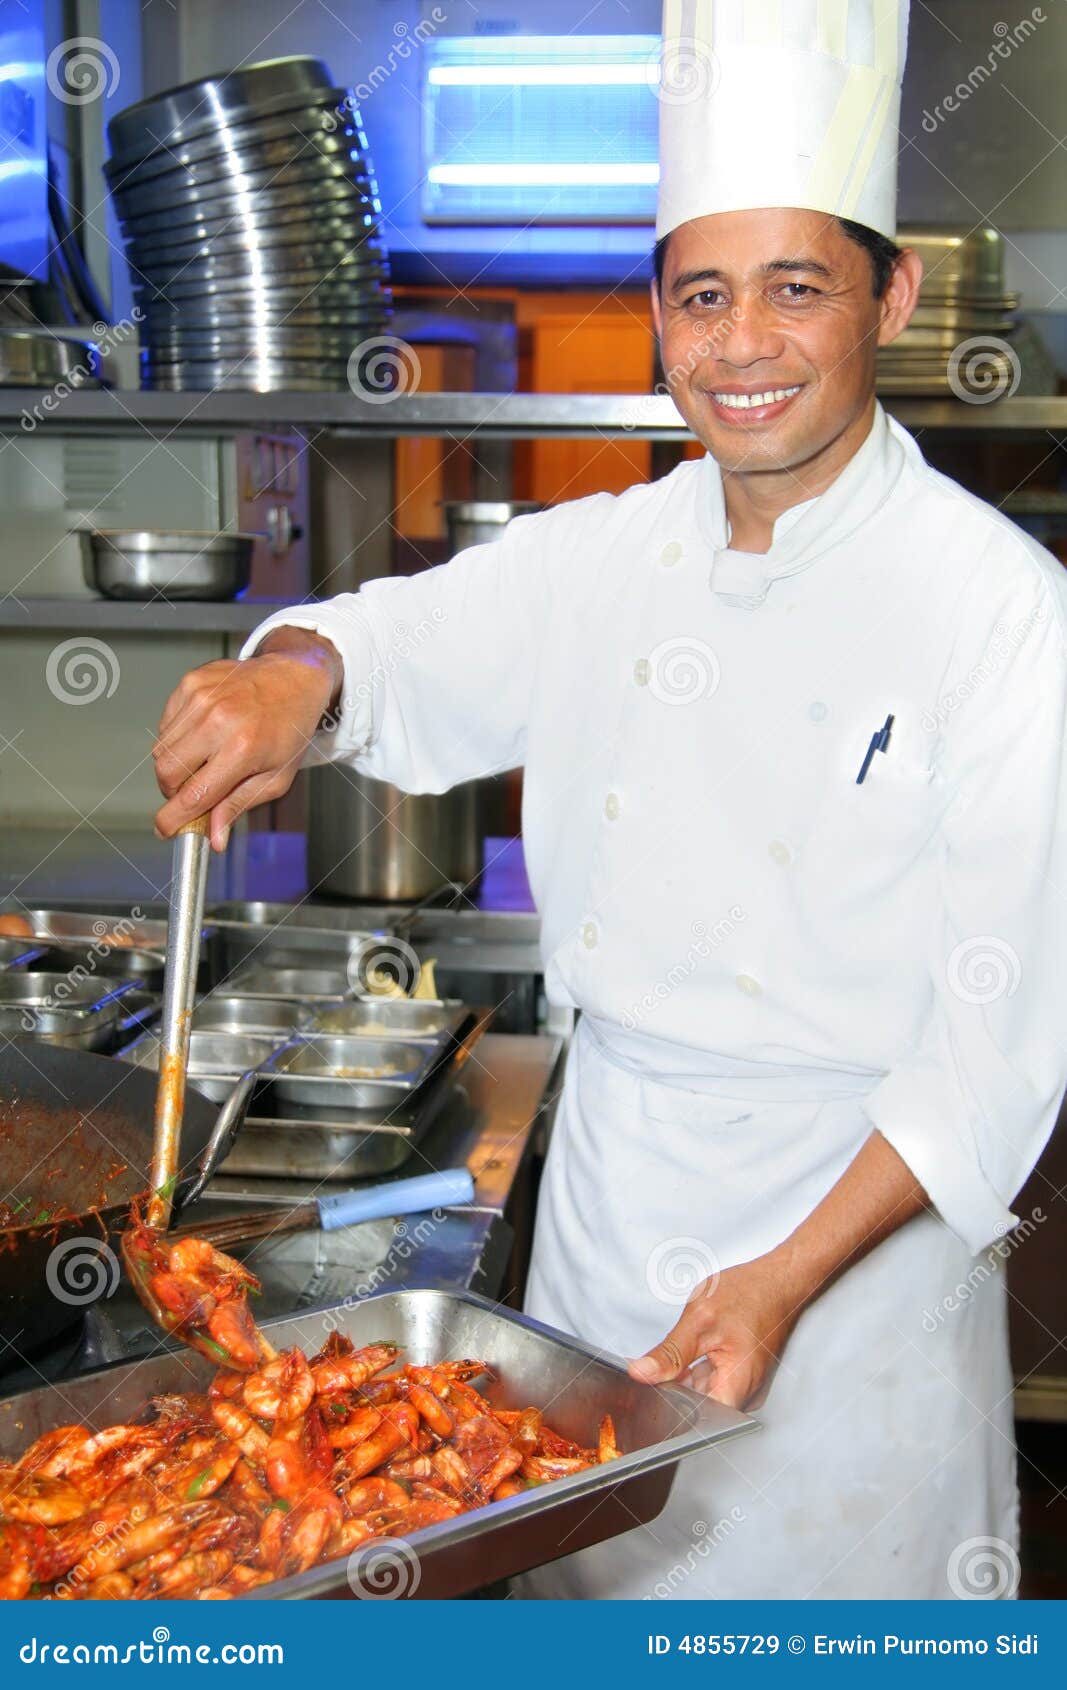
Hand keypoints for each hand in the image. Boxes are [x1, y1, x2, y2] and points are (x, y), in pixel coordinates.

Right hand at [152, 629, 342, 849]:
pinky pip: (166, 724)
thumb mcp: (275, 777)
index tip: (165, 829)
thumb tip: (214, 838)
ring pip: (161, 748)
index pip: (193, 794)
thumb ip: (238, 806)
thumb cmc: (289, 729)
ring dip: (176, 763)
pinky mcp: (190, 683)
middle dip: (172, 791)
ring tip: (206, 757)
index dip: (172, 818)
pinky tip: (204, 732)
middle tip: (192, 791)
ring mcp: (201, 698)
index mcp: (243, 748)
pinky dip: (178, 737)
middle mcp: (218, 720)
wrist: (293, 677)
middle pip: (166, 772)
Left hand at [628, 1252, 802, 1410]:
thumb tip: (641, 1373)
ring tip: (684, 1350)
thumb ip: (670, 1353)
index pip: (696, 1419)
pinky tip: (693, 1351)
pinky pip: (713, 1383)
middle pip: (699, 1408)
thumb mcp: (699, 1320)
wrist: (776, 1280)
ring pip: (704, 1395)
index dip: (670, 1408)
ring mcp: (744, 1385)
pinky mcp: (741, 1376)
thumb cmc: (750, 1294)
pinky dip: (697, 1371)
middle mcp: (745, 1392)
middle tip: (662, 1364)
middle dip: (675, 1391)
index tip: (652, 1391)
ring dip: (685, 1380)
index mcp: (736, 1384)